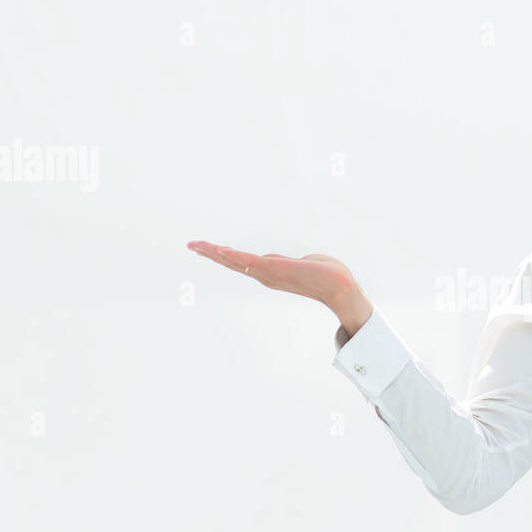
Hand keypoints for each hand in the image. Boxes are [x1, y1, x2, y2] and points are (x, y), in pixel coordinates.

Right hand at [186, 241, 371, 331]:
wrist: (340, 286)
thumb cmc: (327, 275)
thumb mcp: (302, 263)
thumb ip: (285, 262)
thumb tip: (275, 260)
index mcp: (271, 272)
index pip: (242, 262)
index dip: (224, 256)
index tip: (207, 249)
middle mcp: (266, 275)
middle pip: (233, 262)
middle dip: (211, 254)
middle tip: (191, 245)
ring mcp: (269, 273)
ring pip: (236, 261)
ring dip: (215, 253)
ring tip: (197, 245)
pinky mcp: (276, 270)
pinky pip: (249, 261)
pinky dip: (234, 256)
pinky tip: (219, 250)